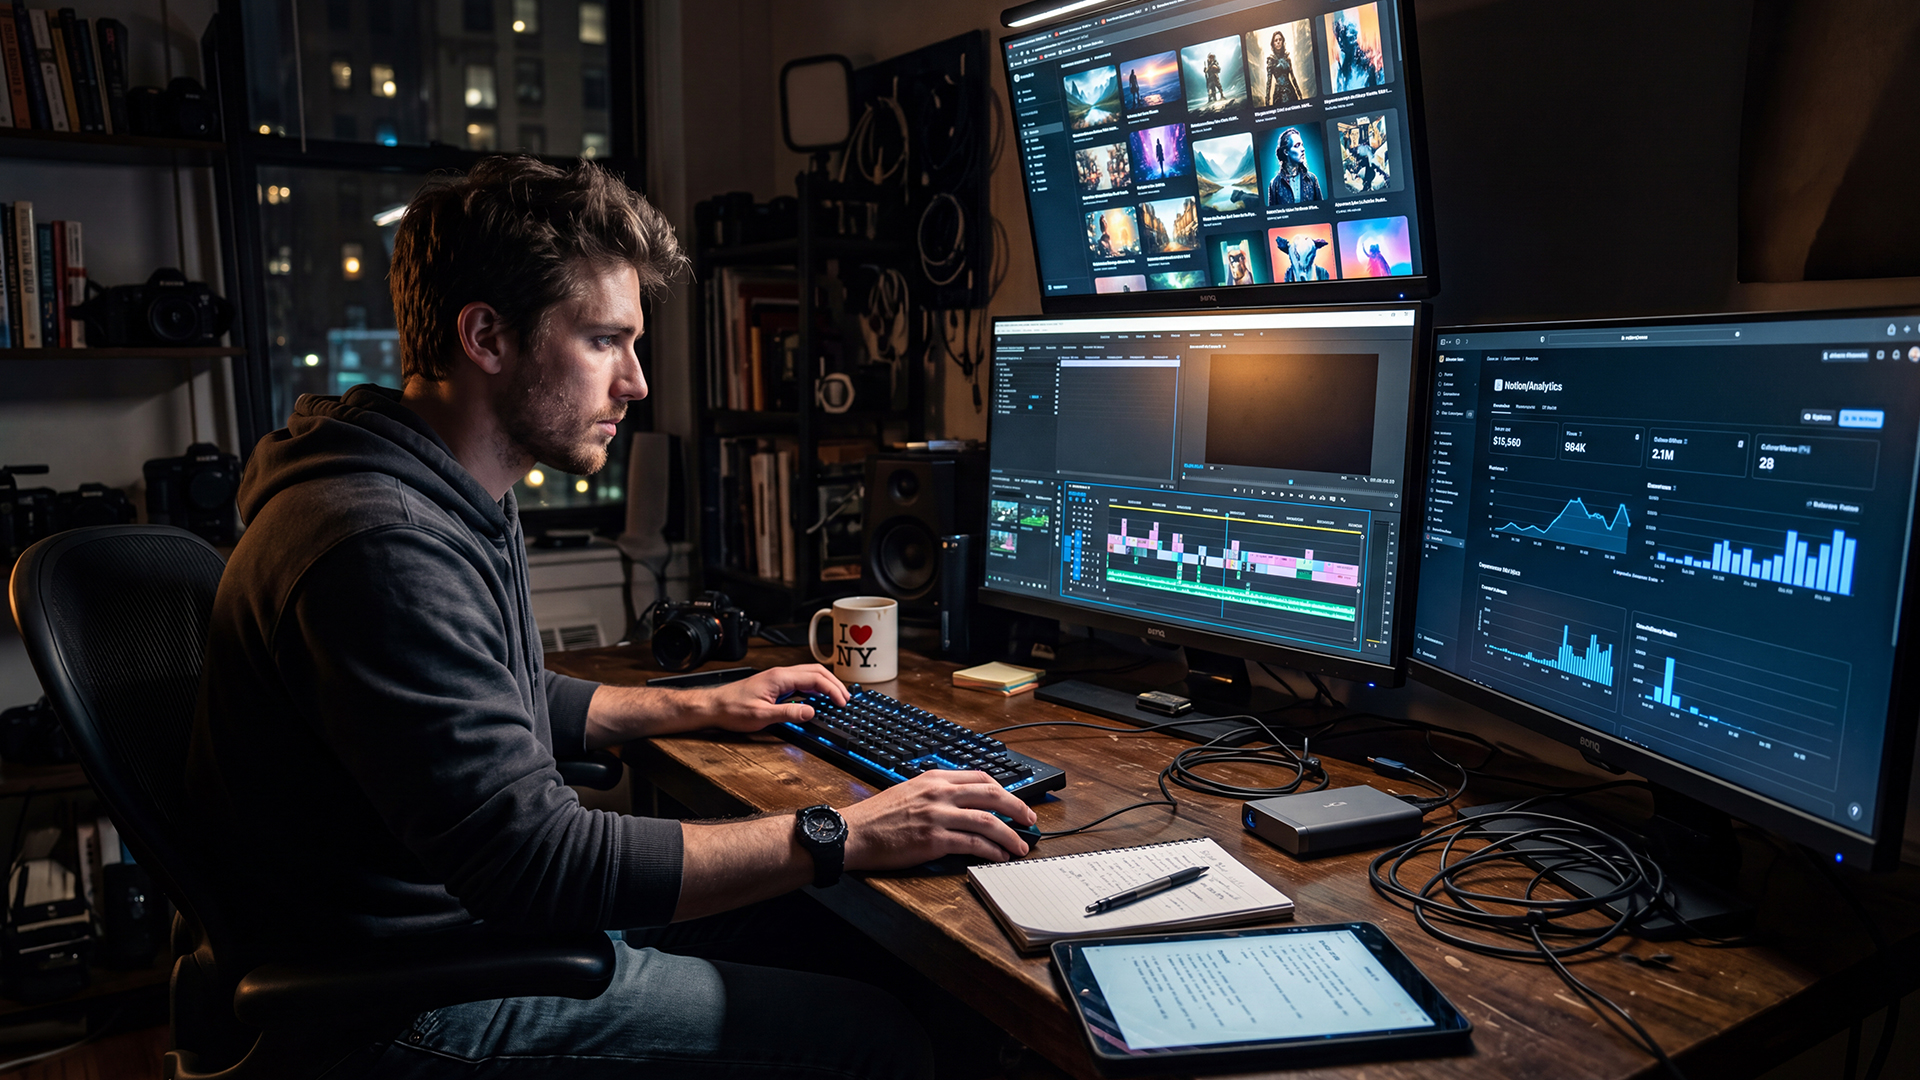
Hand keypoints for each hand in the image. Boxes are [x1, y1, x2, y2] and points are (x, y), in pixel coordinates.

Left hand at [695, 664, 848, 732]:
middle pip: (816, 671)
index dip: (832, 690)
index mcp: (779, 677)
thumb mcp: (762, 716)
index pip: (814, 678)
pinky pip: (800, 680)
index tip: (842, 701)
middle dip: (833, 683)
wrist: (714, 706)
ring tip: (836, 696)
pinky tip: (817, 697)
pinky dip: (814, 687)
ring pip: (809, 674)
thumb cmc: (732, 709)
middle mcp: (780, 673)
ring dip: (825, 683)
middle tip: (845, 698)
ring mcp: (777, 677)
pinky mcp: (775, 684)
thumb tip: (811, 712)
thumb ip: (789, 713)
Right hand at [841, 771, 1037, 867]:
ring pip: (988, 821)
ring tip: (1021, 846)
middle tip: (1030, 819)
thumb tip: (959, 802)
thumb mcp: (908, 791)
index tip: (1013, 801)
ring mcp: (938, 816)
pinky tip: (999, 856)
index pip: (979, 778)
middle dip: (1017, 807)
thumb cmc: (876, 816)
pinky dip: (992, 851)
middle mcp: (939, 793)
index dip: (1003, 790)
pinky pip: (973, 844)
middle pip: (992, 794)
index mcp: (934, 778)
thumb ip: (934, 792)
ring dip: (1010, 834)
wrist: (852, 833)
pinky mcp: (934, 840)